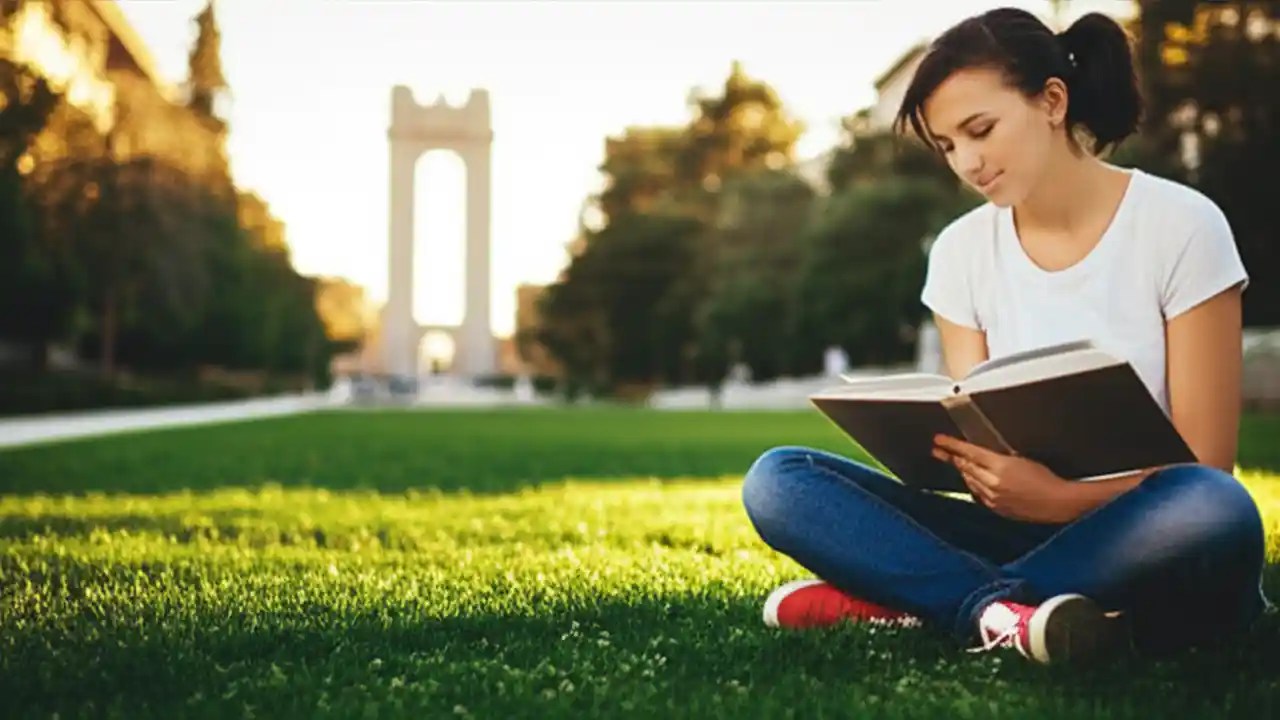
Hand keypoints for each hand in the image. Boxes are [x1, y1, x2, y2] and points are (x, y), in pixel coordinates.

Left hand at [932, 434, 1075, 523]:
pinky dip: (974, 485)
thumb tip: (985, 457)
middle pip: (965, 467)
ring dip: (963, 471)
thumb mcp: (1021, 460)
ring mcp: (993, 497)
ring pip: (970, 481)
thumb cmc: (1045, 478)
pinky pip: (979, 494)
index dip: (952, 445)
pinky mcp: (996, 508)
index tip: (938, 439)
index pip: (970, 452)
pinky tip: (972, 480)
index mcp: (1000, 466)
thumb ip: (999, 459)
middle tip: (937, 450)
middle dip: (950, 457)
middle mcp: (992, 482)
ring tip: (954, 462)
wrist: (1057, 503)